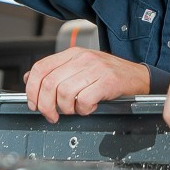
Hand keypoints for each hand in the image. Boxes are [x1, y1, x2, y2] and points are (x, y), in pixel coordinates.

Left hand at [24, 47, 149, 122]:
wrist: (138, 77)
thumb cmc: (109, 74)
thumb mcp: (80, 67)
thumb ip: (56, 71)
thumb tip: (30, 79)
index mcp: (72, 54)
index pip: (40, 68)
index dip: (32, 89)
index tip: (33, 103)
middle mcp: (82, 58)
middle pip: (49, 83)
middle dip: (46, 105)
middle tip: (52, 115)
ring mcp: (95, 68)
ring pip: (64, 93)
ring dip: (66, 109)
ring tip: (75, 109)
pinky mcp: (107, 81)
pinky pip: (84, 100)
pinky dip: (83, 110)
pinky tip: (89, 108)